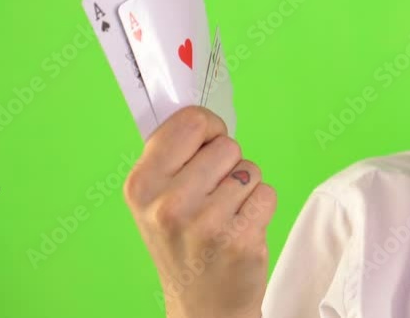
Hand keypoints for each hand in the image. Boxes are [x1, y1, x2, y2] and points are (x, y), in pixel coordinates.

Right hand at [123, 105, 276, 317]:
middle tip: (213, 195)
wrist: (203, 304)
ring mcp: (205, 225)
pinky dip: (261, 207)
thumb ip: (173, 154)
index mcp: (141, 184)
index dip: (208, 129)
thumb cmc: (184, 241)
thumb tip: (199, 110)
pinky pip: (267, 193)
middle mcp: (168, 204)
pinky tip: (241, 229)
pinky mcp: (240, 240)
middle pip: (227, 144)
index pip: (190, 122)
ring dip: (245, 188)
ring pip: (250, 169)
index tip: (207, 145)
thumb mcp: (156, 198)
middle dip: (228, 164)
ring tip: (225, 215)